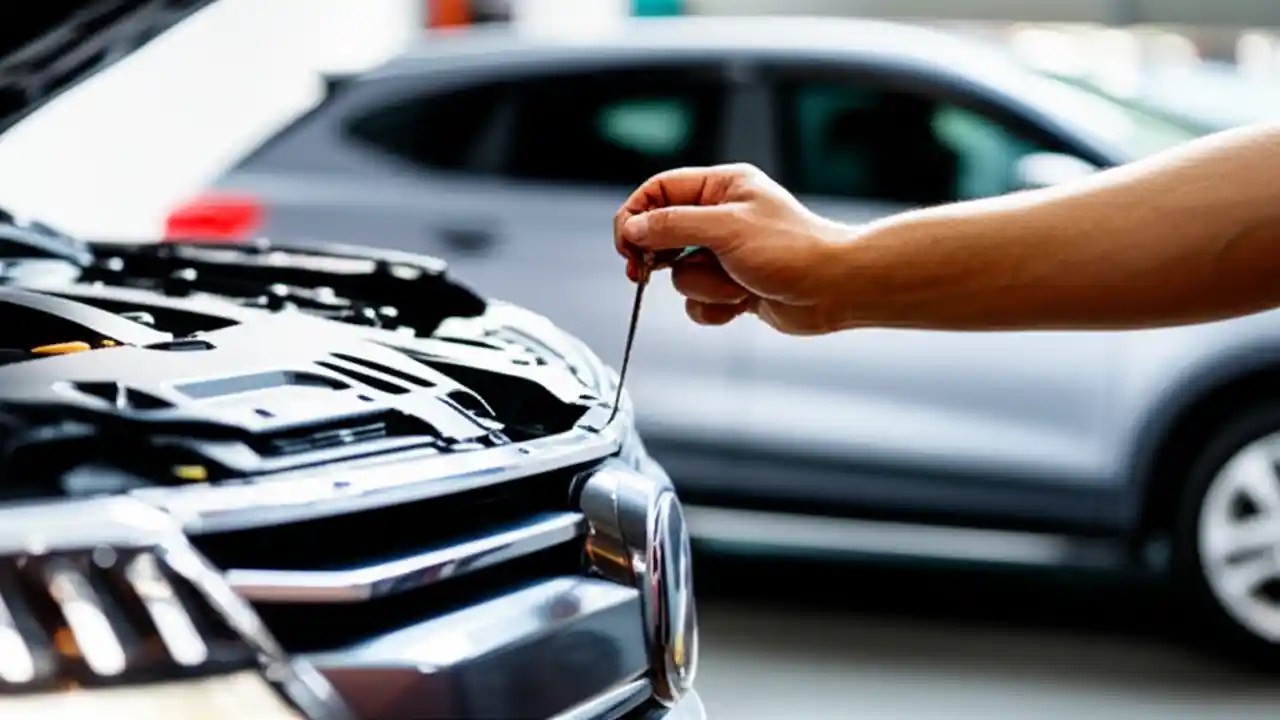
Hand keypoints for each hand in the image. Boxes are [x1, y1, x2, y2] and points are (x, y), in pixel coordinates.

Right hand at [613, 163, 848, 334]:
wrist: (834, 289)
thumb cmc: (792, 250)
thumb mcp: (726, 228)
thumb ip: (674, 226)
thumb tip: (635, 228)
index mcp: (721, 188)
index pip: (659, 191)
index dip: (635, 215)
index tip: (625, 243)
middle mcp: (721, 218)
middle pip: (662, 234)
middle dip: (657, 257)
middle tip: (641, 270)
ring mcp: (726, 255)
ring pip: (681, 275)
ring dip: (704, 286)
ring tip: (736, 284)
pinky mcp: (733, 286)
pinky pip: (699, 301)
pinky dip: (714, 307)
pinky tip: (741, 304)